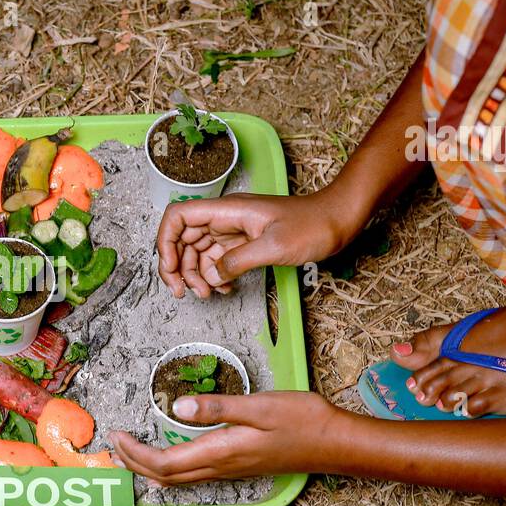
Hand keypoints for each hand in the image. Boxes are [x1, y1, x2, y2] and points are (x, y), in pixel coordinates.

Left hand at [109, 391, 343, 482]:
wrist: (336, 442)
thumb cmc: (302, 420)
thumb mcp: (259, 406)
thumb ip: (217, 408)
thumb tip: (176, 409)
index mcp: (221, 452)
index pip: (165, 463)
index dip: (135, 454)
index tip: (117, 435)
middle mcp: (221, 467)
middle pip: (165, 476)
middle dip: (133, 463)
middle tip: (114, 444)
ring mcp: (230, 469)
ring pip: (179, 477)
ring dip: (149, 466)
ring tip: (130, 449)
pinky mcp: (238, 465)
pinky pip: (194, 473)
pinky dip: (170, 465)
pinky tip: (168, 451)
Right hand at [156, 192, 345, 297]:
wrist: (339, 219)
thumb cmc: (313, 225)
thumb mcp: (274, 246)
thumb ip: (237, 261)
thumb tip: (211, 276)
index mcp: (227, 210)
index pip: (178, 216)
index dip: (166, 241)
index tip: (171, 268)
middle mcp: (225, 218)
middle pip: (183, 238)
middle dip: (178, 266)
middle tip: (182, 292)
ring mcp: (233, 230)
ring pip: (198, 252)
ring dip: (196, 275)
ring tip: (206, 295)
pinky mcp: (244, 242)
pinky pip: (218, 259)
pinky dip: (215, 276)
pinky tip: (225, 289)